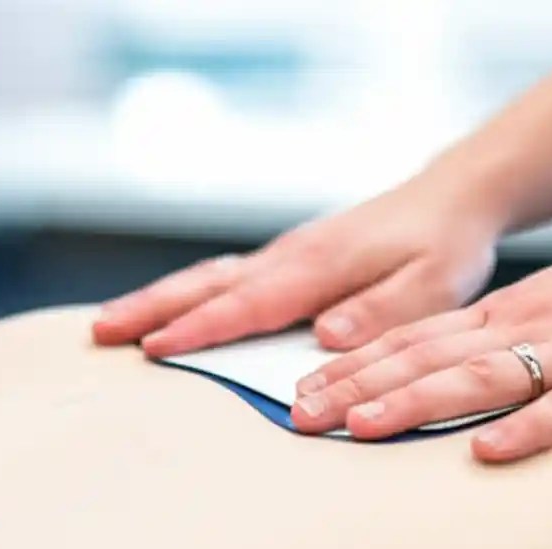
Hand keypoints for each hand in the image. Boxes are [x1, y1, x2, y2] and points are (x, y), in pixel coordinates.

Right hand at [92, 176, 502, 355]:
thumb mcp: (433, 285)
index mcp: (321, 267)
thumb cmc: (445, 247)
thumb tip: (323, 336)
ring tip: (108, 323)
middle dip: (153, 308)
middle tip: (100, 332)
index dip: (202, 329)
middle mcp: (293, 257)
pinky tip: (165, 308)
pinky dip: (187, 292)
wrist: (451, 199)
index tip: (156, 347)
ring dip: (157, 299)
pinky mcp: (289, 259)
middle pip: (210, 285)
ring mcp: (286, 255)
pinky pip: (226, 277)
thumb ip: (380, 312)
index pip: (251, 304)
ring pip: (209, 278)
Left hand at [290, 231, 551, 461]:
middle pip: (426, 357)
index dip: (355, 363)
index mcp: (504, 314)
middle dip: (358, 386)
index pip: (413, 337)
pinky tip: (486, 451)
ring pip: (479, 378)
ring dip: (416, 401)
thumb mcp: (548, 305)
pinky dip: (526, 429)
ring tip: (363, 425)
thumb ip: (495, 338)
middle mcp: (523, 328)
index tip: (303, 386)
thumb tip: (436, 373)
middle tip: (301, 415)